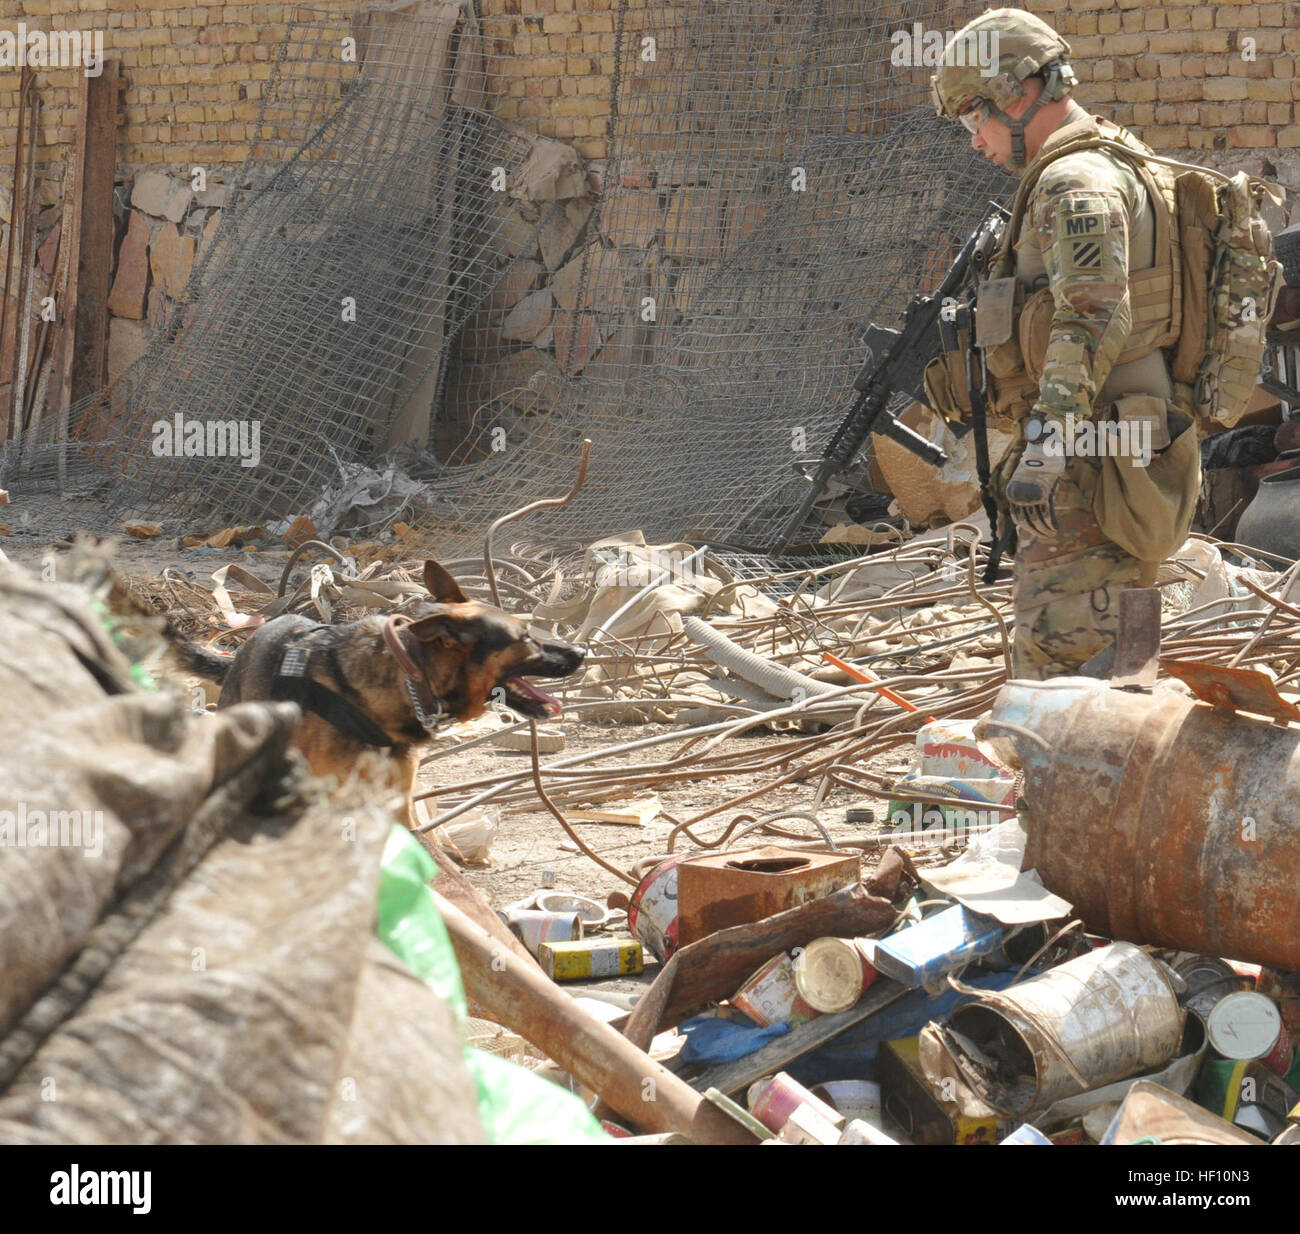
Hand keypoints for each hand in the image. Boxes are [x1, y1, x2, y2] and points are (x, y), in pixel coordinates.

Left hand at [1006, 418, 1065, 537]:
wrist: (1041, 447)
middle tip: (1044, 536)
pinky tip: (1055, 529)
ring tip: (1050, 534)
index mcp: (1012, 493)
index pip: (1016, 517)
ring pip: (1037, 520)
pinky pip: (1046, 514)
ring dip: (1044, 530)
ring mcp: (1031, 495)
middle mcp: (1019, 496)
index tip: (1033, 532)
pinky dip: (1051, 524)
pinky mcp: (1044, 494)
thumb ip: (1028, 493)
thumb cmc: (1037, 462)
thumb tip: (1033, 508)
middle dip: (1035, 531)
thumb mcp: (1028, 479)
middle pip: (1026, 521)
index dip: (1026, 527)